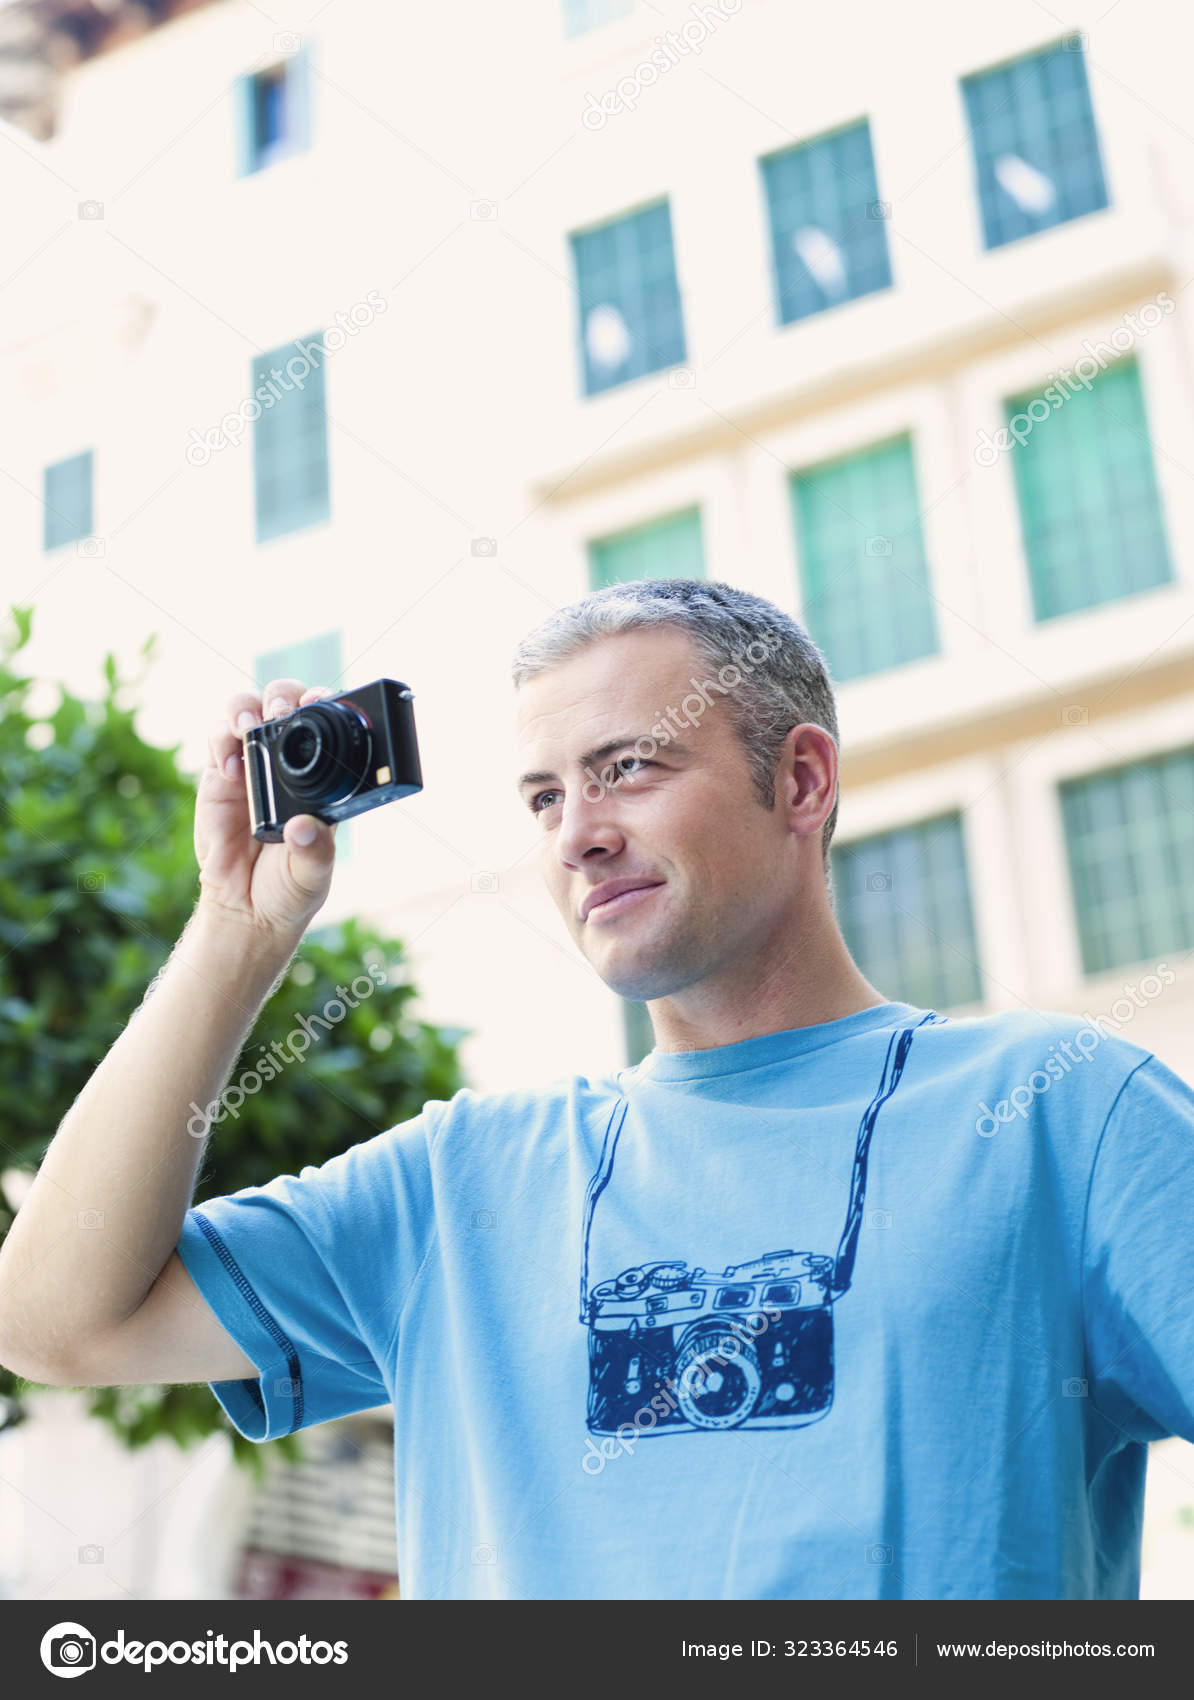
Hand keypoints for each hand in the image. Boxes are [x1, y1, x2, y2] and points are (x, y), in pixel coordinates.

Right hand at [194, 678, 339, 941]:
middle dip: (283, 695)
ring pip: (247, 712)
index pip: (325, 725)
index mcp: (321, 777)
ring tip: (247, 727)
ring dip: (246, 708)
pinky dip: (220, 742)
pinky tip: (230, 768)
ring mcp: (251, 766)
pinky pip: (217, 742)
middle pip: (284, 704)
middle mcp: (286, 763)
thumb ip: (315, 853)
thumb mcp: (311, 875)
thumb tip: (305, 827)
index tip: (320, 703)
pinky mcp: (219, 778)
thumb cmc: (288, 889)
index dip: (322, 705)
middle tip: (280, 713)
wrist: (245, 909)